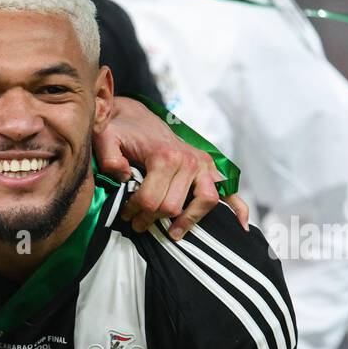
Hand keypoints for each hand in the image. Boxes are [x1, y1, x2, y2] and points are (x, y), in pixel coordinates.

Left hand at [95, 97, 249, 238]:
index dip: (133, 212)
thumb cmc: (120, 130)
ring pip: (203, 202)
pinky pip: (229, 191)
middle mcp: (188, 160)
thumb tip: (124, 177)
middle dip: (151, 219)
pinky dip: (237, 209)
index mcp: (164, 156)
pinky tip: (241, 226)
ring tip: (173, 232)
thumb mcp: (106, 138)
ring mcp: (203, 164)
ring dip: (188, 220)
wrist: (136, 117)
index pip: (150, 200)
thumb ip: (109, 158)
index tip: (125, 214)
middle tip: (138, 222)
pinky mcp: (210, 167)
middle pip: (172, 206)